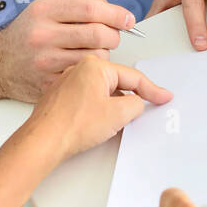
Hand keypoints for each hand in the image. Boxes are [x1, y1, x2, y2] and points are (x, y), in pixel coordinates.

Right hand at [0, 0, 137, 102]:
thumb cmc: (26, 35)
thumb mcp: (45, 11)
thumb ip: (78, 7)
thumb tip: (112, 10)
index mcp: (44, 12)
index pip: (91, 9)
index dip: (116, 14)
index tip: (127, 19)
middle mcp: (43, 35)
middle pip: (98, 34)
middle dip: (114, 36)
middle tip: (112, 37)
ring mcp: (46, 61)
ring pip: (96, 57)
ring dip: (104, 55)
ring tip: (93, 52)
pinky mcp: (49, 84)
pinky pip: (86, 78)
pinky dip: (92, 73)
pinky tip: (85, 69)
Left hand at [14, 56, 171, 167]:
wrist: (43, 141)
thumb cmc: (72, 125)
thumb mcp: (118, 114)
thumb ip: (136, 104)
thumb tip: (136, 103)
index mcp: (95, 66)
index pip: (132, 76)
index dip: (152, 90)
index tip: (163, 97)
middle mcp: (80, 69)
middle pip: (117, 83)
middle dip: (129, 99)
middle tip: (140, 113)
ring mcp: (68, 82)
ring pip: (102, 92)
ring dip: (112, 106)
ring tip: (111, 124)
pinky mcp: (61, 96)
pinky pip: (88, 98)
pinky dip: (97, 109)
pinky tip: (96, 124)